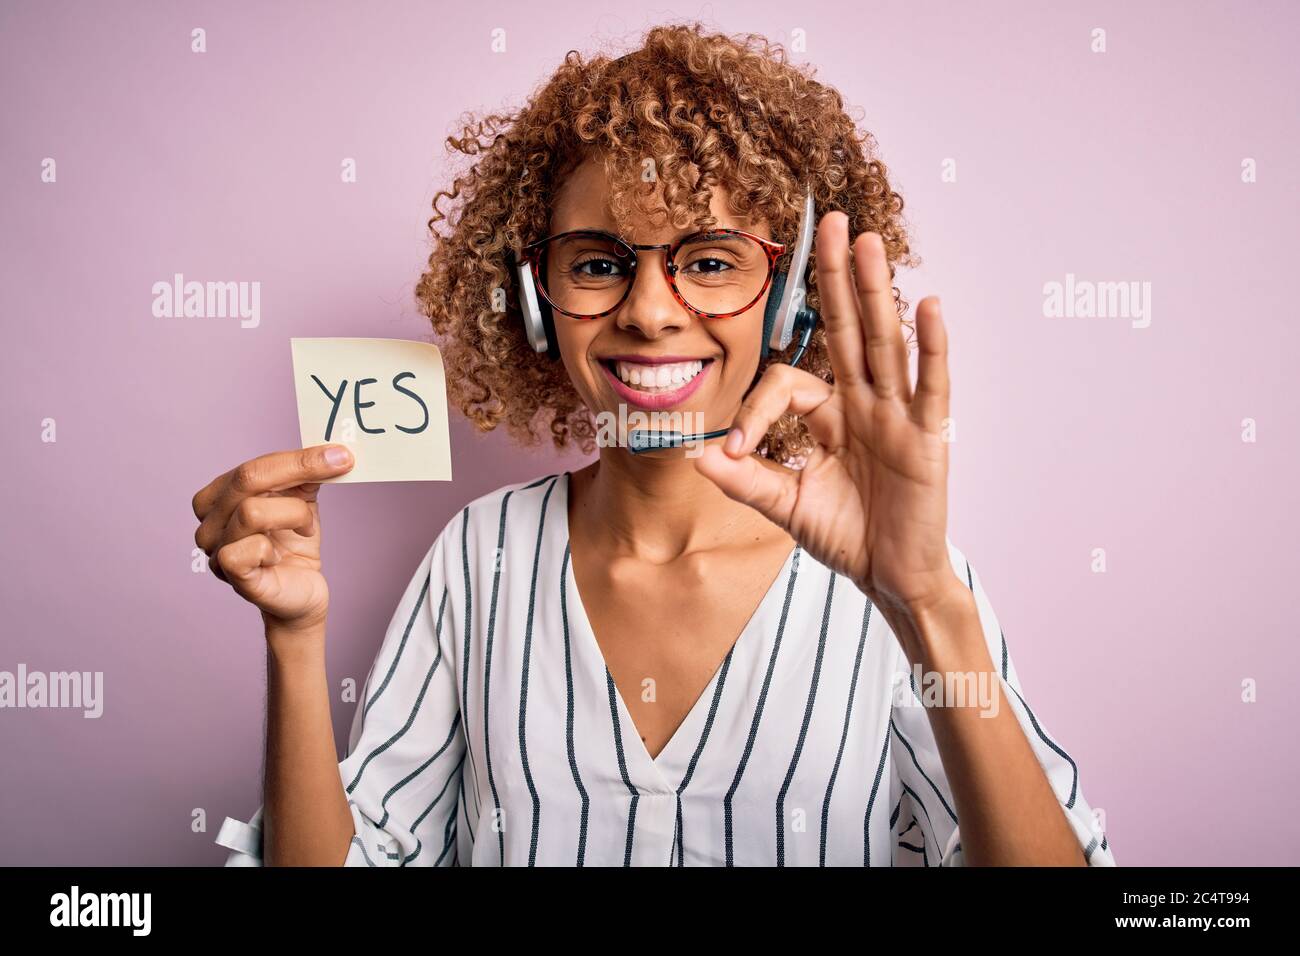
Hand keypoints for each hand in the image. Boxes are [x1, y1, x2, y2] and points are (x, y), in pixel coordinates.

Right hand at [192, 445, 353, 632]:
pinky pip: (247, 548)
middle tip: (340, 466)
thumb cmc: (294, 545)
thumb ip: (305, 474)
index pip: (254, 466)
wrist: (303, 592)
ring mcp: (215, 548)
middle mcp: (210, 521)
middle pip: (247, 479)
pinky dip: (271, 548)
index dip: (298, 458)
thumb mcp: (301, 501)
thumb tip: (331, 451)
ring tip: (303, 529)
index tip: (340, 455)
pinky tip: (279, 556)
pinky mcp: (229, 574)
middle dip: (300, 471)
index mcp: (220, 496)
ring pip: (251, 512)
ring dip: (293, 516)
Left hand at [695, 212, 960, 614]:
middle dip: (836, 278)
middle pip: (847, 330)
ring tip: (868, 241)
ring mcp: (897, 416)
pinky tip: (926, 306)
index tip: (733, 451)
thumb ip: (745, 480)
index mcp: (829, 416)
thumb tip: (695, 455)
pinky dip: (929, 347)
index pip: (788, 384)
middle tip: (832, 222)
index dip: (755, 410)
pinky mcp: (927, 437)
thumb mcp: (785, 506)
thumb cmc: (846, 536)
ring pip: (884, 343)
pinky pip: (930, 386)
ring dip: (875, 291)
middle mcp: (864, 404)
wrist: (890, 578)